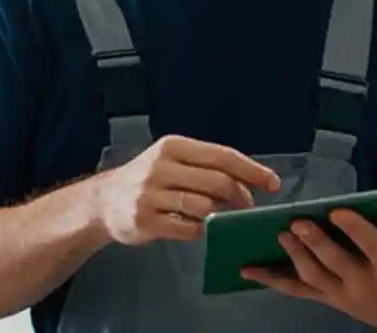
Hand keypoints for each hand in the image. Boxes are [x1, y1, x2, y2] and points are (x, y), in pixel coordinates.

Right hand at [96, 134, 280, 245]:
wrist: (104, 201)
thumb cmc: (150, 179)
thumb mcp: (173, 160)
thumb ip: (205, 167)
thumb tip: (250, 180)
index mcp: (173, 146)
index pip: (222, 155)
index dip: (252, 170)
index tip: (273, 183)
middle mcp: (161, 167)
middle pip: (217, 181)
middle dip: (241, 196)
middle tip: (248, 208)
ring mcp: (151, 195)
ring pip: (204, 206)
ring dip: (223, 215)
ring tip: (227, 218)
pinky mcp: (145, 221)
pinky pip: (187, 228)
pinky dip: (203, 230)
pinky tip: (205, 229)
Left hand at [242, 204, 376, 332]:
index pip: (371, 247)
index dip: (355, 229)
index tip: (339, 209)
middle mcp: (364, 284)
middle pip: (335, 263)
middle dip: (315, 243)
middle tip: (297, 222)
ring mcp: (343, 294)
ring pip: (313, 277)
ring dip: (294, 257)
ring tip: (279, 236)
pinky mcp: (329, 299)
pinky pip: (296, 291)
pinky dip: (271, 280)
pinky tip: (247, 268)